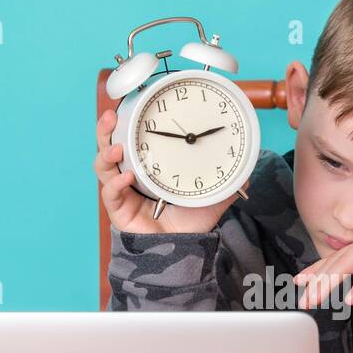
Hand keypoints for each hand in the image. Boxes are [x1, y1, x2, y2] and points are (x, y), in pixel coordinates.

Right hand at [94, 110, 247, 234]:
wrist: (182, 249)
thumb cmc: (189, 222)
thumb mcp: (211, 197)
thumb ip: (228, 183)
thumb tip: (250, 171)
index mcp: (147, 164)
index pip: (131, 137)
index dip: (126, 121)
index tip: (128, 104)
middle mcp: (130, 174)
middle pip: (109, 145)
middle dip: (106, 129)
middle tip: (111, 116)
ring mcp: (122, 190)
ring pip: (103, 166)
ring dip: (106, 153)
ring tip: (117, 148)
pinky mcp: (118, 209)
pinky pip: (110, 192)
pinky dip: (115, 183)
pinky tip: (126, 177)